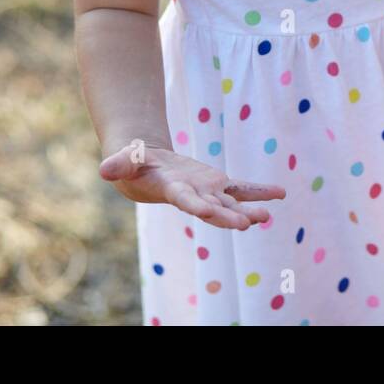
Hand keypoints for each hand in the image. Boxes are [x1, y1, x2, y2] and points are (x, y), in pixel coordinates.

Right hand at [99, 140, 285, 229]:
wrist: (144, 169)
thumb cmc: (131, 164)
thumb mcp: (123, 159)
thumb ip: (118, 163)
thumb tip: (103, 170)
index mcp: (173, 191)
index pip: (186, 201)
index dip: (197, 206)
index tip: (207, 212)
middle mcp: (193, 196)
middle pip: (213, 208)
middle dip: (229, 216)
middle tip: (248, 224)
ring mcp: (207, 191)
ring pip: (231, 202)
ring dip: (250, 208)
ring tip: (268, 214)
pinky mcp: (216, 183)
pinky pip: (241, 188)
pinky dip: (259, 191)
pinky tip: (280, 194)